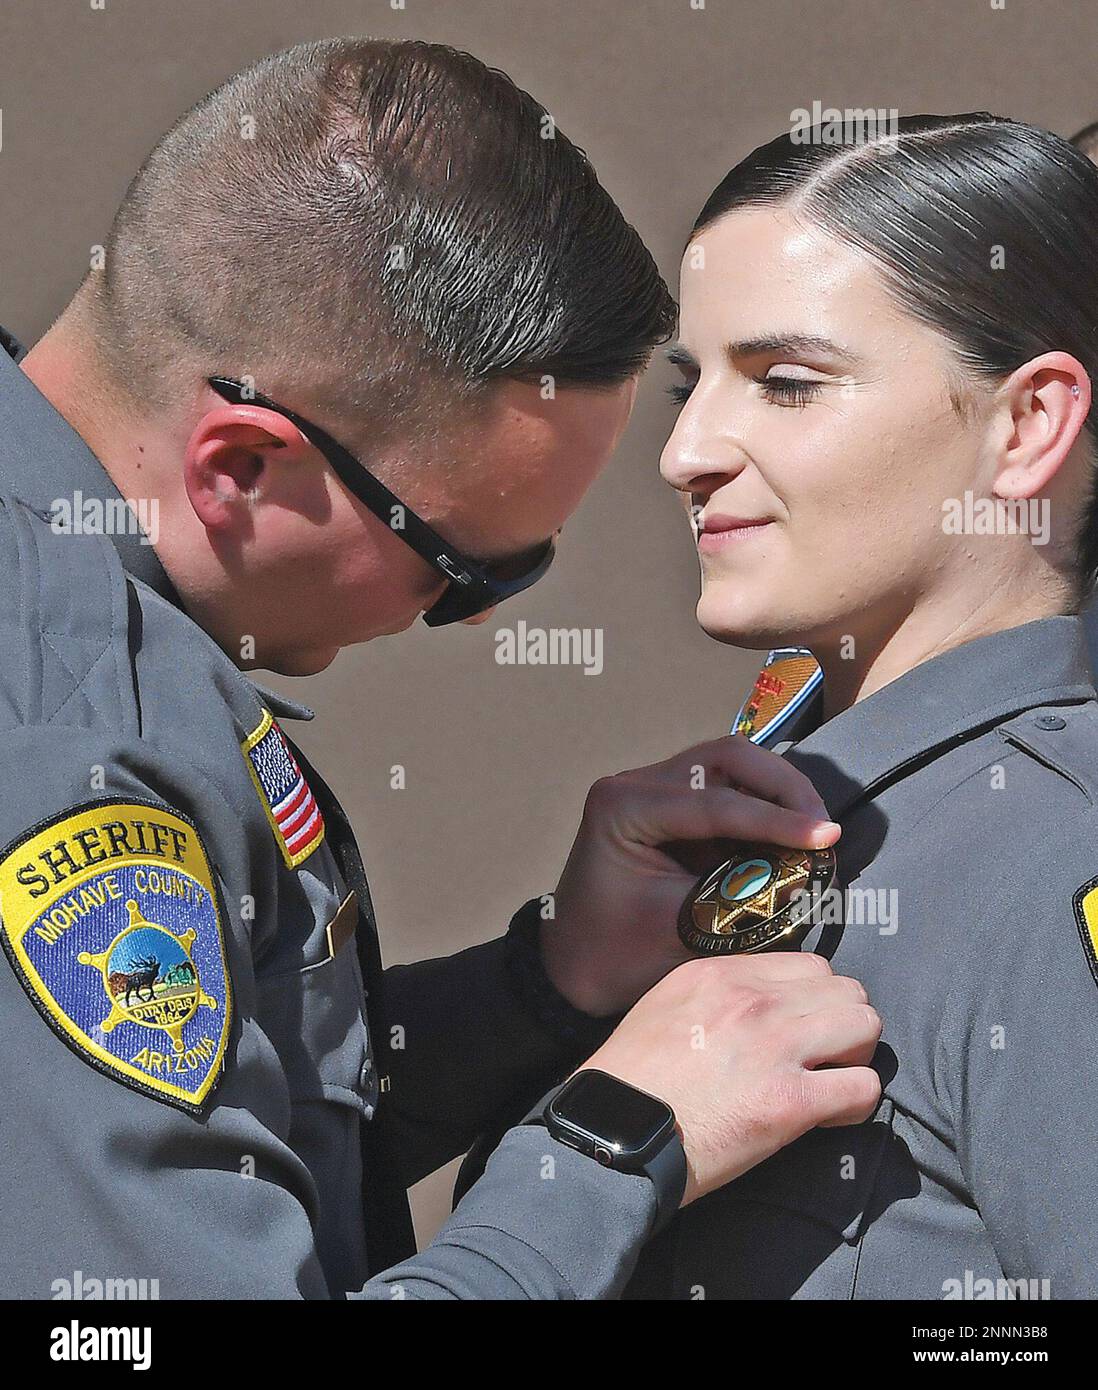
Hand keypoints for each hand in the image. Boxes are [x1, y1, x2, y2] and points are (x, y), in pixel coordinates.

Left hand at [543, 734, 839, 1014]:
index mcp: (623, 807)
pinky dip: (764, 808)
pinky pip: (728, 790)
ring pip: (732, 766)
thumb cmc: (614, 957)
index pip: (714, 802)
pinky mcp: (671, 806)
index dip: (777, 820)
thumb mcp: (681, 930)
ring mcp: (652, 789)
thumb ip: (742, 896)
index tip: (827, 838)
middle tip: (824, 829)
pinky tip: (792, 837)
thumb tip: (806, 874)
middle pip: (727, 759)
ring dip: (778, 794)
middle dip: (783, 788)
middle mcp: (635, 784)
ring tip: (814, 833)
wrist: (572, 972)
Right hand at [582, 951, 881, 1204]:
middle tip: (826, 1055)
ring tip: (832, 1080)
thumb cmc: (631, 1080)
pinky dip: (856, 1103)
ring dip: (855, 1055)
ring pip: (865, 1027)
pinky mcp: (789, 1102)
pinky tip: (832, 1115)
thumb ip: (714, 995)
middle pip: (845, 990)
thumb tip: (754, 1003)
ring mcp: (774, 1048)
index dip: (816, 1000)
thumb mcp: (664, 1006)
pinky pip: (862, 1088)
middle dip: (843, 1023)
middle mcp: (753, 1001)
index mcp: (720, 974)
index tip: (805, 1027)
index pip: (809, 965)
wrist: (613, 1132)